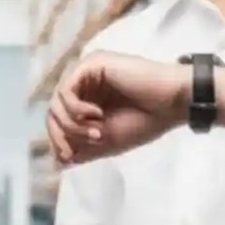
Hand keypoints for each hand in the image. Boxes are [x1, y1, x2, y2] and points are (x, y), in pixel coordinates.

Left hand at [46, 51, 189, 164]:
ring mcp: (86, 72)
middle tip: (79, 148)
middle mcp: (83, 83)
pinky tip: (96, 116)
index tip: (68, 158)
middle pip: (53, 110)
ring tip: (97, 133)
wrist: (172, 104)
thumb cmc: (146, 120)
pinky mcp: (92, 64)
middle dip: (62, 135)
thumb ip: (83, 148)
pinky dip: (76, 109)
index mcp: (87, 99)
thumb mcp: (109, 141)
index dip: (57, 140)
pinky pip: (67, 90)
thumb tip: (60, 160)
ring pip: (57, 102)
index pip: (58, 119)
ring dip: (73, 125)